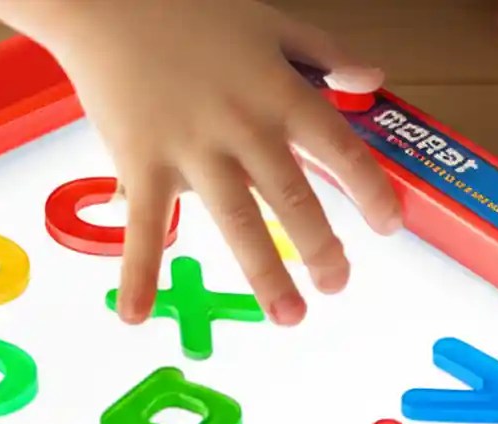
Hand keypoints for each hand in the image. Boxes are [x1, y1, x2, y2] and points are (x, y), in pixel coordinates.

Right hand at [35, 0, 401, 326]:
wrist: (108, 2)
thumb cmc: (187, 9)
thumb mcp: (269, 21)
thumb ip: (325, 52)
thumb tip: (371, 79)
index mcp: (278, 91)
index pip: (338, 148)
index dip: (370, 189)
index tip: (390, 225)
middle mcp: (243, 126)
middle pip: (292, 197)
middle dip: (321, 248)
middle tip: (337, 286)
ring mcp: (191, 150)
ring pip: (235, 221)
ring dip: (264, 276)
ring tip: (289, 317)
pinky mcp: (142, 164)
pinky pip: (144, 227)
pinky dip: (138, 273)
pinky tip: (138, 314)